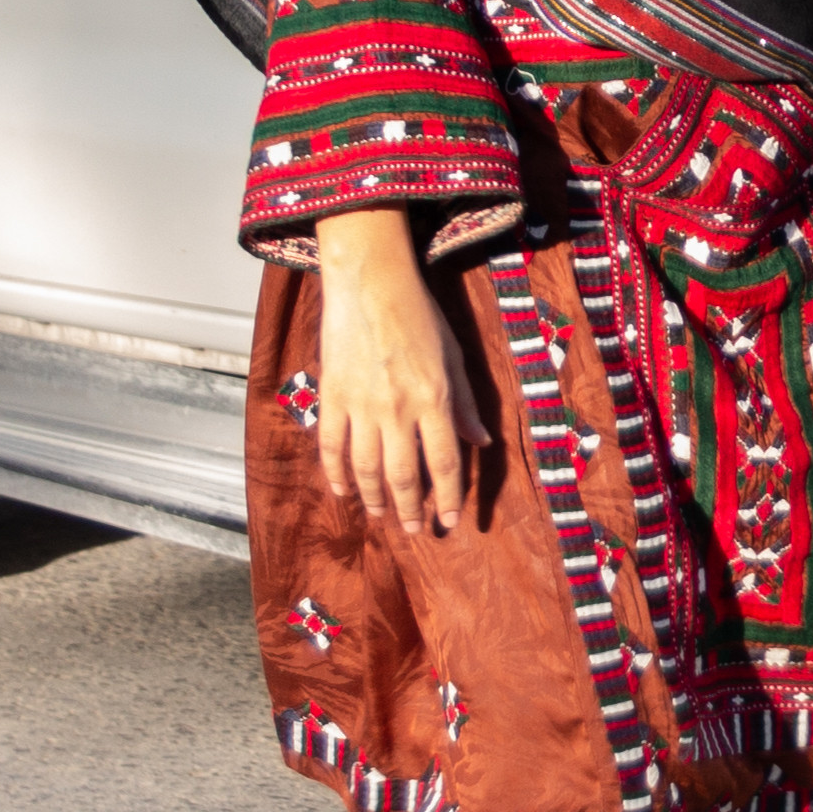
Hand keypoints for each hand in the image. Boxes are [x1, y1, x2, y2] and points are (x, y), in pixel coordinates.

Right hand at [313, 207, 487, 539]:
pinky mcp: (333, 395)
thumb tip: (481, 443)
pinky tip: (343, 490)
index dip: (448, 496)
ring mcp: (361, 404)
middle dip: (411, 508)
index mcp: (434, 399)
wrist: (370, 283)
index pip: (444, 462)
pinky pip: (331, 445)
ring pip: (366, 467)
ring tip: (381, 515)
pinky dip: (336, 472)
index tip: (449, 520)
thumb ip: (466, 403)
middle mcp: (398, 408)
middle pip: (403, 474)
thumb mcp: (453, 357)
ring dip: (374, 497)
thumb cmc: (419, 314)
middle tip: (415, 529)